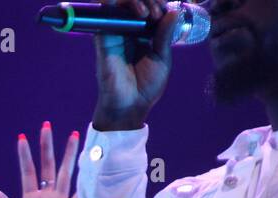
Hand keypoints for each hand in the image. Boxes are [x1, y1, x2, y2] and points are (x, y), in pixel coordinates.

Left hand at [0, 122, 79, 197]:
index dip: (25, 156)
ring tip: (72, 134)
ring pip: (65, 171)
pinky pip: (79, 188)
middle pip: (47, 165)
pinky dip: (84, 175)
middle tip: (46, 125)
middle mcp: (46, 196)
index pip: (28, 172)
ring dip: (68, 154)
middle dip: (46, 146)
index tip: (22, 138)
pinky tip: (89, 160)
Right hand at [90, 0, 176, 130]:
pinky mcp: (104, 38)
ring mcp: (114, 33)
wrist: (130, 106)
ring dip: (136, 0)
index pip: (148, 7)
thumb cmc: (146, 87)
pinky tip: (140, 14)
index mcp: (142, 35)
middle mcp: (127, 31)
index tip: (167, 11)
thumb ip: (165, 35)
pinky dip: (120, 5)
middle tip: (158, 13)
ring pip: (120, 3)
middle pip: (133, 2)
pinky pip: (105, 13)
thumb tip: (173, 11)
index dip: (158, 2)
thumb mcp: (163, 58)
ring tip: (149, 13)